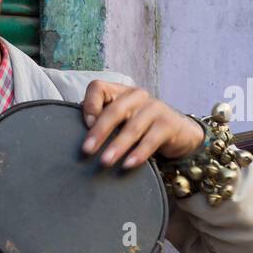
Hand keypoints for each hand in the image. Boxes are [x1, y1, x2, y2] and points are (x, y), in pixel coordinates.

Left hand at [80, 80, 204, 168]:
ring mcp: (155, 108)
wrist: (179, 133)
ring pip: (132, 127)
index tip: (84, 125)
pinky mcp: (168, 125)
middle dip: (99, 131)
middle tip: (87, 150)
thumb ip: (101, 122)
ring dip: (117, 146)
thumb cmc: (140, 127)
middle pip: (114, 110)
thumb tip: (73, 137)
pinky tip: (128, 165)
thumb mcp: (120, 121)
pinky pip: (151, 140)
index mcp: (120, 92)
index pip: (98, 87)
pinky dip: (139, 154)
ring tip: (105, 162)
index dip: (89, 104)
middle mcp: (137, 96)